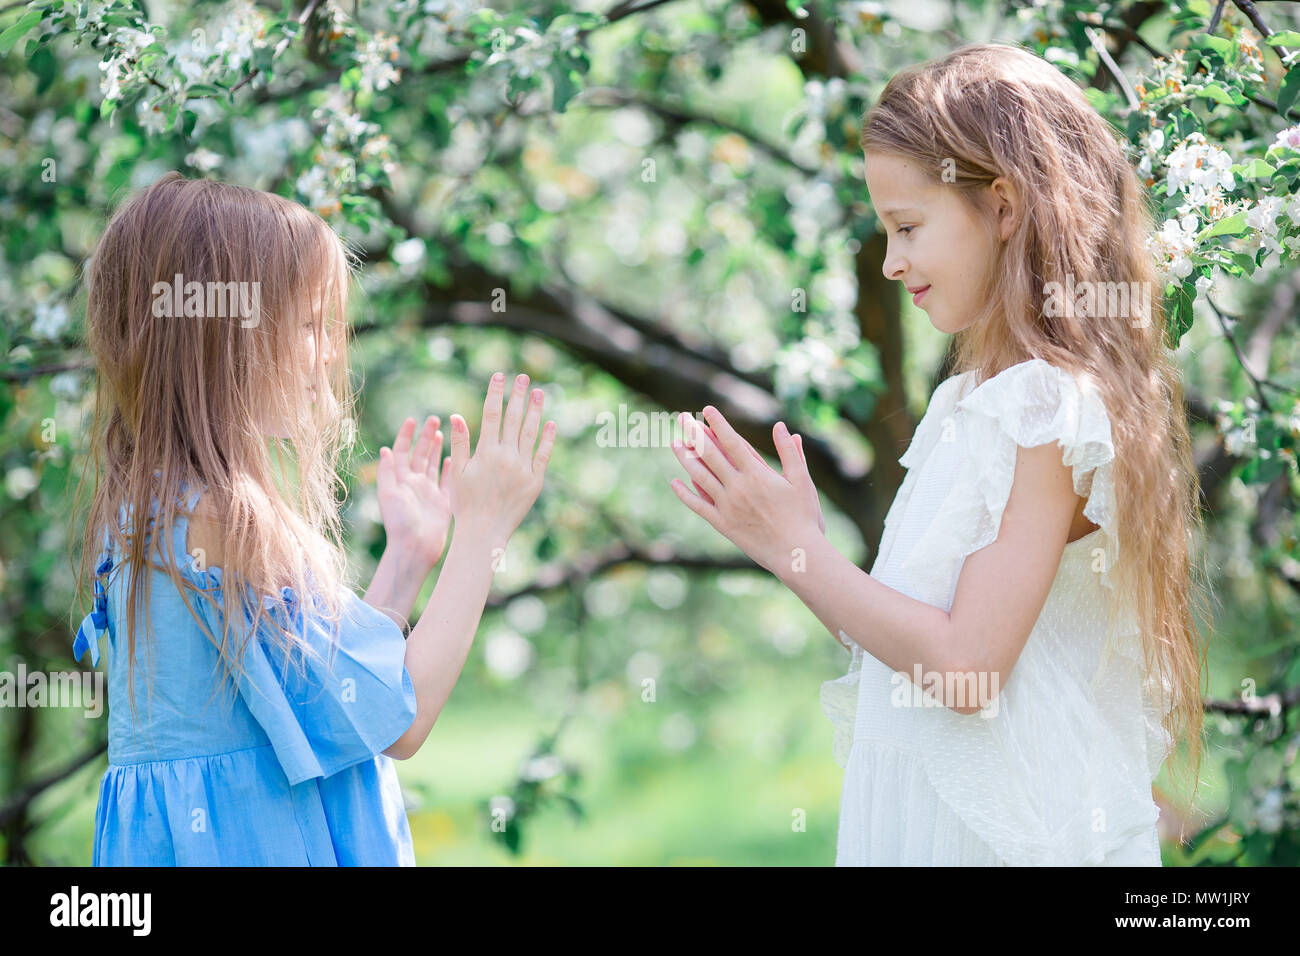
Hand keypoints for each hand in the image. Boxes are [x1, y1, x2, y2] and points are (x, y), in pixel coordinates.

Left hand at [377, 415, 452, 565]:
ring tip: (443, 433)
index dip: (406, 435)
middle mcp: (415, 484)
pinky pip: (448, 482)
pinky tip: (454, 457)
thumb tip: (385, 449)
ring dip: (437, 449)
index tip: (412, 419)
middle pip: (420, 454)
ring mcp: (430, 493)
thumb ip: (387, 472)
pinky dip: (450, 469)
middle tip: (434, 419)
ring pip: (434, 465)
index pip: (402, 452)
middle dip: (426, 436)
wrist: (415, 549)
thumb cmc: (400, 523)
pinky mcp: (443, 503)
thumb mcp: (388, 495)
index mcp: (401, 480)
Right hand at [443, 372, 555, 544]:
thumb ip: (460, 443)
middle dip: (518, 395)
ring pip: (531, 433)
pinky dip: (547, 439)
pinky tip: (551, 424)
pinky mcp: (535, 481)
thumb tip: (456, 416)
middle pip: (514, 419)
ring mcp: (523, 468)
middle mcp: (507, 457)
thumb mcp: (458, 472)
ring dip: (535, 411)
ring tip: (539, 392)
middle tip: (524, 377)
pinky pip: (543, 455)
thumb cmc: (465, 503)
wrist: (484, 533)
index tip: (500, 376)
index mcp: (486, 452)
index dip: (496, 393)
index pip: (492, 414)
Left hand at [669, 406, 824, 574]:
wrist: (795, 552)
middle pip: (710, 455)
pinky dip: (685, 494)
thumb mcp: (801, 480)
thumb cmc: (803, 516)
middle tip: (681, 419)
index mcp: (757, 474)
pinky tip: (675, 483)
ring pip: (700, 477)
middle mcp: (738, 487)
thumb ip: (790, 452)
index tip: (707, 409)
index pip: (732, 442)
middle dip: (695, 435)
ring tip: (674, 443)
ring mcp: (728, 506)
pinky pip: (699, 506)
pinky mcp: (723, 524)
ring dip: (685, 459)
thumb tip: (781, 427)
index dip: (718, 424)